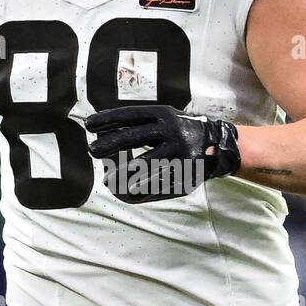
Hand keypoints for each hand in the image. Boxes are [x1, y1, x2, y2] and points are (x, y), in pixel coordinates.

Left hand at [85, 103, 240, 196]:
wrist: (217, 145)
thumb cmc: (179, 131)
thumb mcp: (164, 120)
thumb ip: (139, 124)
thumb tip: (102, 130)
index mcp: (164, 115)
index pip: (131, 115)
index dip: (109, 119)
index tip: (89, 124)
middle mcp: (172, 130)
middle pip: (135, 137)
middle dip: (111, 144)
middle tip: (92, 150)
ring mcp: (180, 151)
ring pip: (147, 163)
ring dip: (125, 173)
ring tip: (108, 180)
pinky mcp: (186, 170)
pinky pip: (161, 181)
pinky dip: (144, 187)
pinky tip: (129, 190)